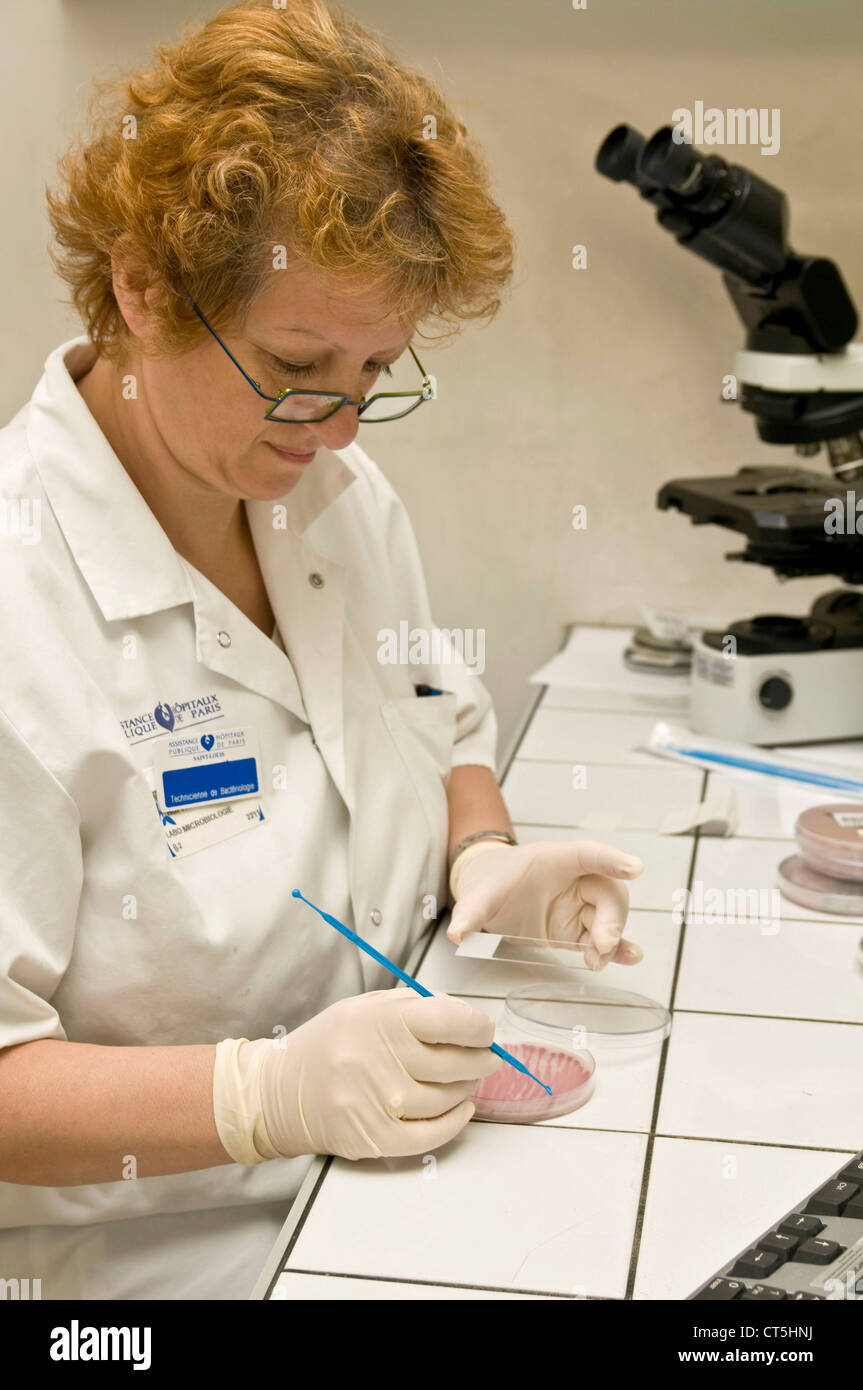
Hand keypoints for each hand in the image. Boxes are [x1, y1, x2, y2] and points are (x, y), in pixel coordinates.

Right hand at [212, 988, 501, 1163]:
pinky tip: (462, 1109)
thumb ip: (414, 1006)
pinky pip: (431, 1135)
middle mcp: (380, 1062)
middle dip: (480, 1059)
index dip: (478, 1027)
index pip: (450, 1022)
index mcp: (380, 1022)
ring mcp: (378, 1103)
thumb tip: (463, 1015)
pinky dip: (455, 1123)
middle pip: (455, 1063)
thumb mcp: (365, 1008)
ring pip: (447, 1099)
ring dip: (466, 1089)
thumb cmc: (328, 1044)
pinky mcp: (375, 1137)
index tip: (485, 1031)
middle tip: (485, 1057)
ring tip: (466, 1079)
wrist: (279, 1091)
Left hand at [446, 840, 644, 969]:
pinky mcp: (579, 930)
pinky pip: (604, 938)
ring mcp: (580, 906)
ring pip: (609, 919)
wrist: (491, 889)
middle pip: (608, 893)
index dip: (613, 859)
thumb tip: (457, 934)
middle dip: (611, 919)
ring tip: (597, 960)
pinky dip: (618, 949)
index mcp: (556, 859)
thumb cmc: (492, 880)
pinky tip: (629, 957)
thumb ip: (470, 912)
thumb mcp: (478, 894)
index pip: (590, 854)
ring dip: (610, 940)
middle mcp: (576, 880)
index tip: (635, 867)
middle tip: (600, 944)